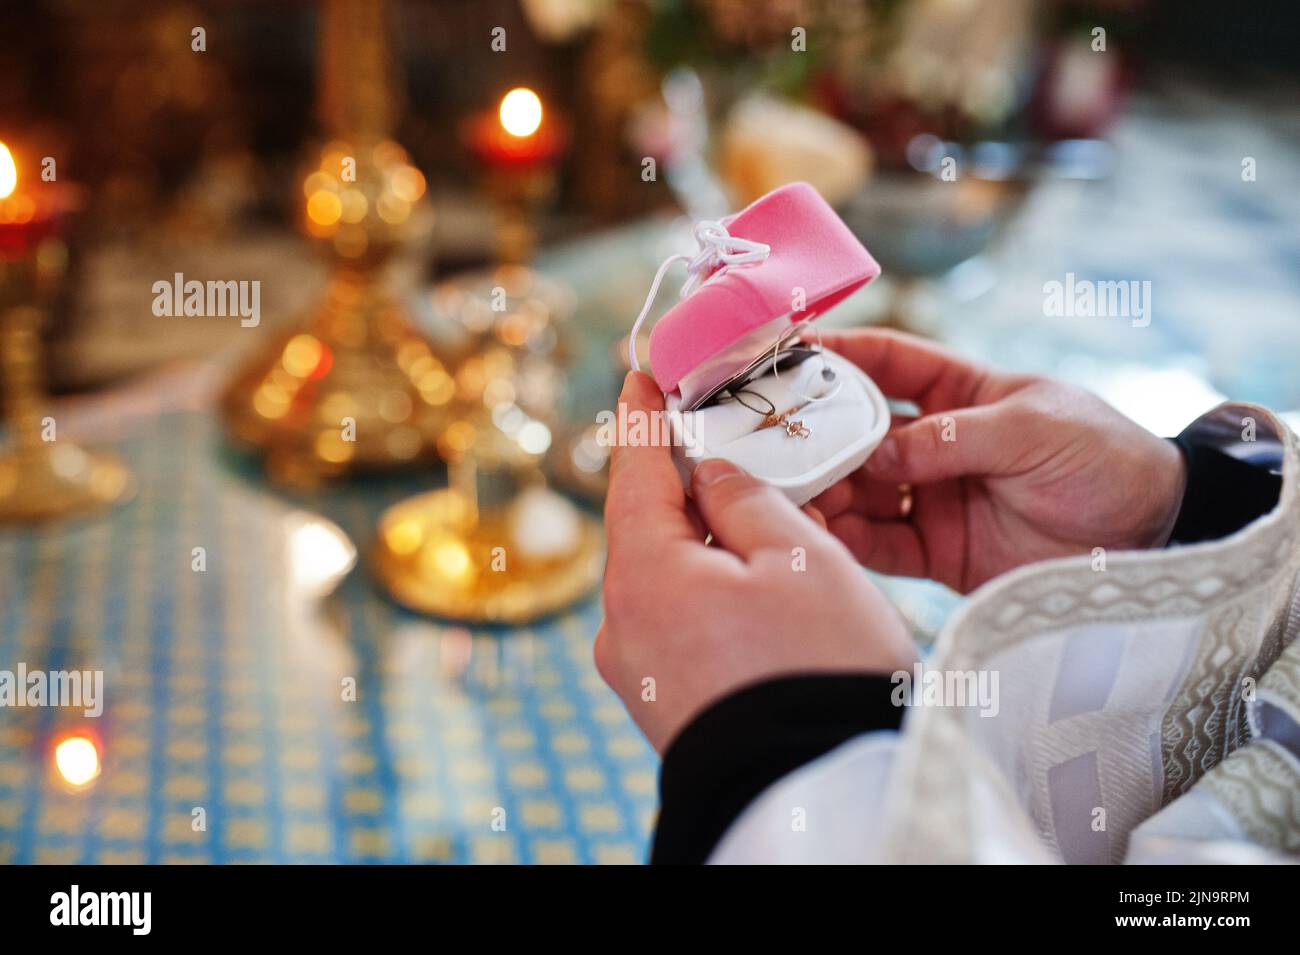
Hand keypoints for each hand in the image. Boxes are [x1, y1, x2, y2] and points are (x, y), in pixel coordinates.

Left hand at [597, 371, 916, 752]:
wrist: (825, 796)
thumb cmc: (817, 668)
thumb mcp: (797, 556)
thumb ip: (745, 498)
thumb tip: (712, 480)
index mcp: (643, 575)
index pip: (632, 472)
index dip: (639, 417)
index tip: (639, 377)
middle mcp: (620, 626)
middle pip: (650, 527)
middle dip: (689, 484)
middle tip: (728, 443)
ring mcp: (637, 672)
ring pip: (669, 577)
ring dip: (709, 544)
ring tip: (768, 523)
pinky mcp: (663, 705)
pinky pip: (679, 623)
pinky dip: (711, 592)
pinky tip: (758, 589)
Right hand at [813, 329, 1187, 594]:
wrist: (1152, 537)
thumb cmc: (1102, 458)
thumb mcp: (1032, 429)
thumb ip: (952, 439)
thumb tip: (876, 458)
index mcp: (960, 393)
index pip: (885, 363)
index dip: (835, 354)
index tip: (784, 354)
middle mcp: (935, 443)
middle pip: (856, 434)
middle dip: (812, 435)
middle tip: (767, 442)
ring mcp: (932, 498)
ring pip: (858, 492)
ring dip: (822, 492)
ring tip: (784, 495)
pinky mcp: (937, 553)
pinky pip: (880, 546)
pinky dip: (847, 542)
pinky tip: (818, 536)